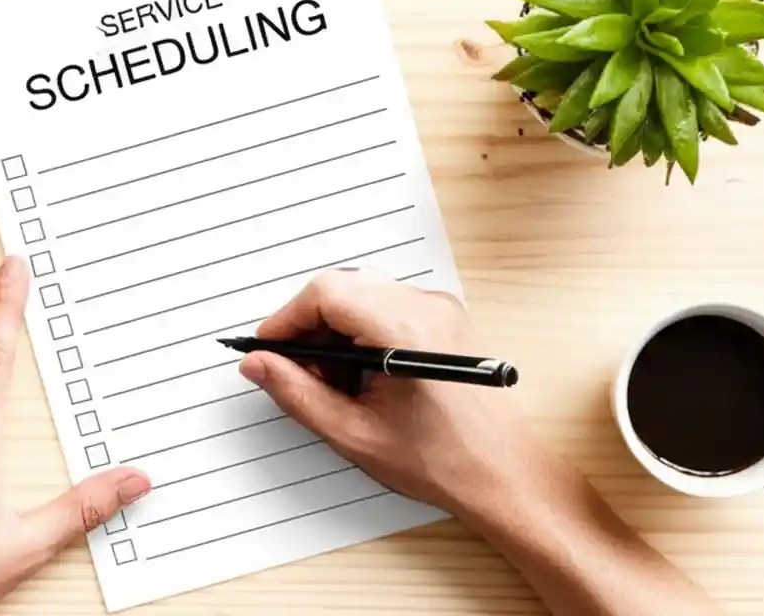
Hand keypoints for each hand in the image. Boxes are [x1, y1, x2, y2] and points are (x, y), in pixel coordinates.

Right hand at [237, 269, 545, 516]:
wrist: (503, 474)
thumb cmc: (446, 462)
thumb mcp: (354, 434)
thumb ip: (298, 394)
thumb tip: (260, 365)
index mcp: (408, 331)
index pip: (327, 293)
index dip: (287, 319)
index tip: (268, 348)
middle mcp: (428, 308)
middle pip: (343, 289)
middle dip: (310, 328)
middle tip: (299, 373)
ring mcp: (441, 310)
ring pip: (362, 296)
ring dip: (335, 333)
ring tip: (336, 384)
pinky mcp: (446, 319)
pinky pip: (387, 306)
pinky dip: (361, 335)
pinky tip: (362, 378)